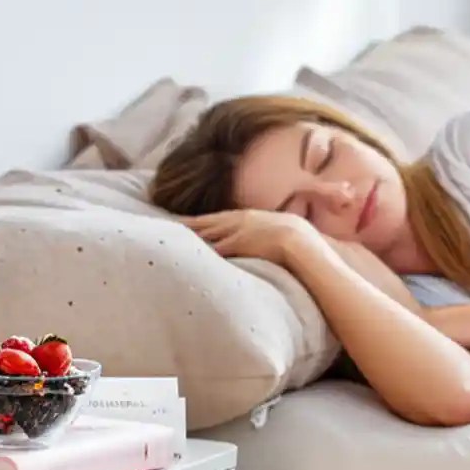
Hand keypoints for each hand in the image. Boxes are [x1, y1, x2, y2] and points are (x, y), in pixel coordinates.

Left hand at [180, 210, 320, 266]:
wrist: (300, 240)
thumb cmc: (297, 237)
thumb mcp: (279, 227)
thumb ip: (267, 231)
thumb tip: (265, 238)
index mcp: (249, 216)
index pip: (220, 217)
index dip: (204, 219)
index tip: (189, 220)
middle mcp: (240, 221)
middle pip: (209, 222)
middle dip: (190, 223)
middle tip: (169, 223)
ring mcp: (237, 232)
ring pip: (209, 232)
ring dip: (192, 234)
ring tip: (172, 236)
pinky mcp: (237, 244)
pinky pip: (215, 247)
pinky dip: (203, 249)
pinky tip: (189, 252)